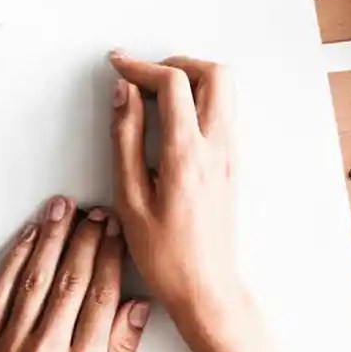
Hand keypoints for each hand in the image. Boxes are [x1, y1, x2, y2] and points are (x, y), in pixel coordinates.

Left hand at [0, 196, 149, 351]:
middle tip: (97, 212)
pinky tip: (27, 241)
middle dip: (86, 239)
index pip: (100, 296)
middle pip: (70, 280)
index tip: (116, 232)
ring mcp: (11, 349)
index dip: (110, 257)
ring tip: (63, 210)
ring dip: (51, 239)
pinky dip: (13, 263)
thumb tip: (135, 309)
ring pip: (34, 279)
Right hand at [108, 52, 256, 344]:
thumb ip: (126, 139)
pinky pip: (224, 112)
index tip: (118, 65)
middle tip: (144, 77)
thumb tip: (124, 94)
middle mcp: (218, 147)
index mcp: (188, 154)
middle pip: (214, 73)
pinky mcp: (233, 163)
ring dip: (192, 79)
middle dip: (176, 63)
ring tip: (155, 96)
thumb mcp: (130, 198)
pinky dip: (200, 100)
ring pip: (225, 89)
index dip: (141, 66)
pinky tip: (172, 120)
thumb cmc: (167, 255)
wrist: (207, 288)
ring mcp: (231, 154)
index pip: (173, 82)